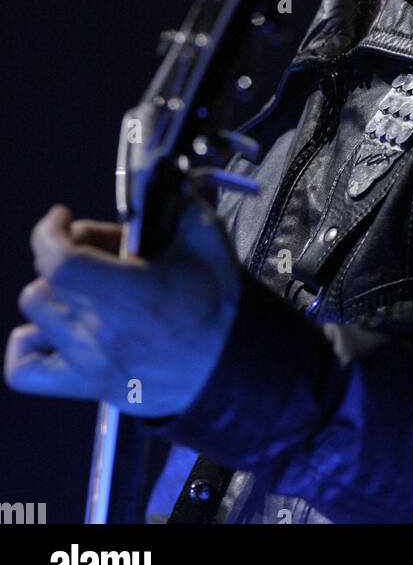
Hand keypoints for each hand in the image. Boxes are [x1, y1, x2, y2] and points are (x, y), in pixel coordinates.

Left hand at [4, 198, 242, 416]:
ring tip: (83, 290)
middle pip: (45, 285)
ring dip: (53, 296)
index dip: (50, 232)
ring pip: (33, 319)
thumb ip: (176, 202)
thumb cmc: (219, 304)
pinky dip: (28, 345)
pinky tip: (53, 329)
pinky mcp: (88, 387)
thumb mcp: (205, 238)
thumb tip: (155, 178)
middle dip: (63, 257)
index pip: (58, 262)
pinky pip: (25, 370)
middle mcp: (103, 334)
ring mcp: (91, 365)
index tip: (61, 217)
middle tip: (94, 252)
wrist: (234, 363)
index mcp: (131, 296)